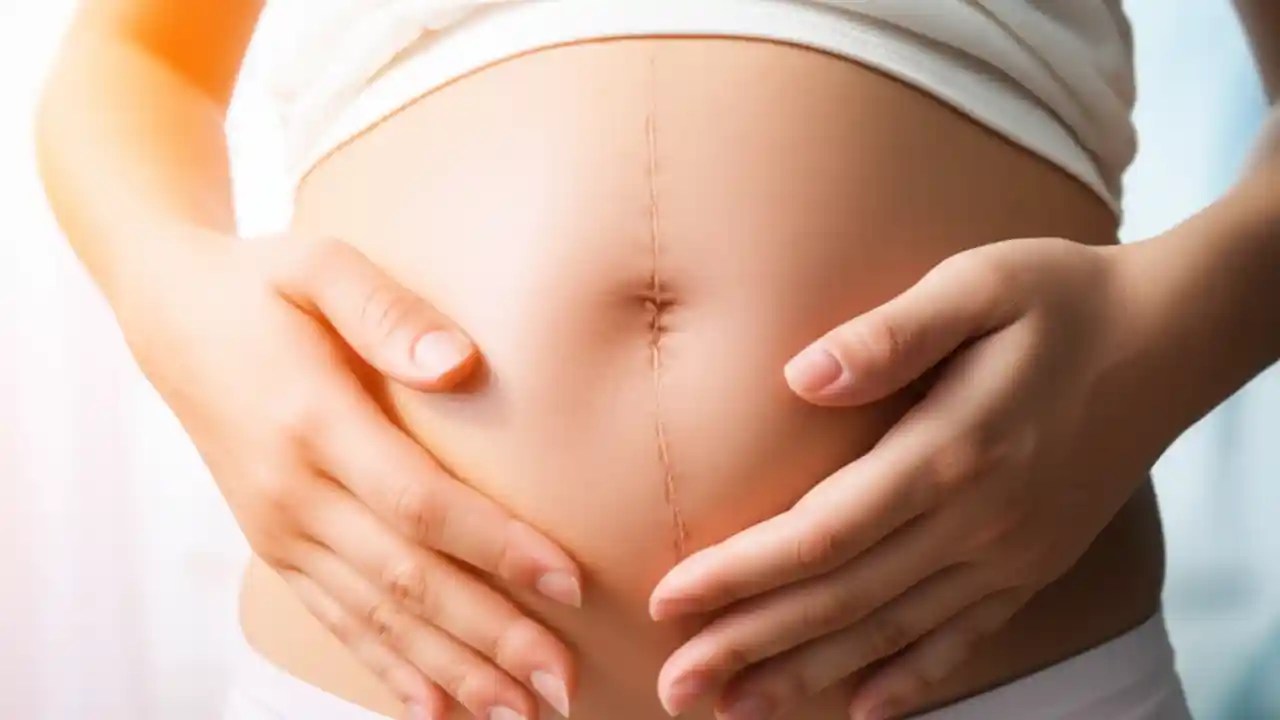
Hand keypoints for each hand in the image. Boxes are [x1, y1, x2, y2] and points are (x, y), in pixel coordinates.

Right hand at [125, 231, 577, 719]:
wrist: (170, 318)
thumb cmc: (262, 286)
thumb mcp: (319, 264)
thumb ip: (387, 311)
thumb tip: (460, 364)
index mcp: (314, 422)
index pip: (421, 503)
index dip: (497, 547)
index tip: (568, 583)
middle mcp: (294, 493)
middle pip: (407, 580)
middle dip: (490, 637)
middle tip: (562, 683)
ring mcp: (280, 530)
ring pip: (376, 618)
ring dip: (452, 671)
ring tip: (518, 714)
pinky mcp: (275, 548)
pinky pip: (336, 622)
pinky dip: (388, 670)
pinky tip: (435, 711)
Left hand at [647, 237, 1149, 719]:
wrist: (1167, 339)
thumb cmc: (1058, 299)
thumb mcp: (978, 285)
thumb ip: (891, 334)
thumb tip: (801, 378)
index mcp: (951, 451)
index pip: (823, 531)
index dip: (742, 572)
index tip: (669, 599)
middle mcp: (978, 521)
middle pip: (844, 600)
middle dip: (751, 645)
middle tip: (676, 685)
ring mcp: (1010, 555)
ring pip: (891, 634)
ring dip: (808, 676)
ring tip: (735, 710)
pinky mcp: (1032, 566)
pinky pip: (962, 640)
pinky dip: (908, 679)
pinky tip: (860, 710)